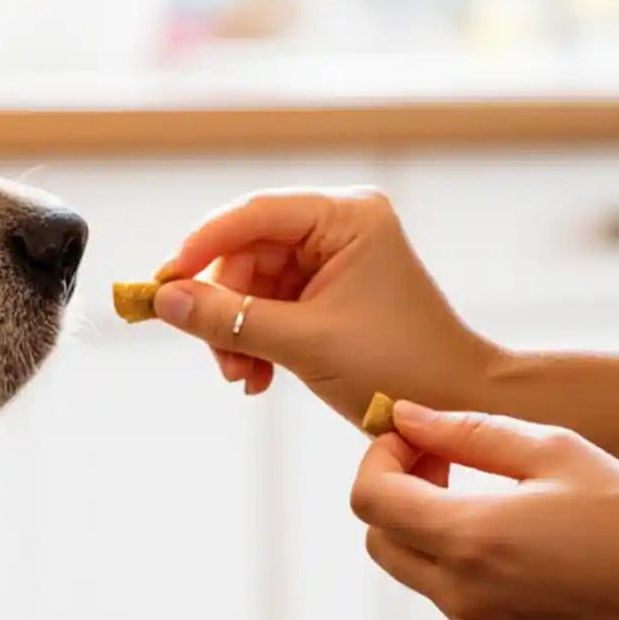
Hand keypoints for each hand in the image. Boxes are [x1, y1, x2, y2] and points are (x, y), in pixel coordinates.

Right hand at [153, 187, 498, 424]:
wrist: (455, 404)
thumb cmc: (398, 367)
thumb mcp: (302, 343)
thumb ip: (228, 318)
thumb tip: (163, 301)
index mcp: (347, 216)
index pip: (253, 214)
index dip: (201, 248)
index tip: (164, 284)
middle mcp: (340, 225)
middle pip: (247, 253)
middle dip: (225, 308)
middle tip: (220, 357)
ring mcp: (334, 257)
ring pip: (252, 284)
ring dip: (238, 332)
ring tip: (243, 377)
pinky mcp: (329, 289)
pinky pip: (270, 304)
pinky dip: (256, 339)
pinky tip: (259, 377)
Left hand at [353, 401, 618, 619]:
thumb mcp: (561, 455)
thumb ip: (469, 432)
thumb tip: (405, 415)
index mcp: (471, 541)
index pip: (369, 498)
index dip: (380, 459)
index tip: (413, 440)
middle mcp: (466, 600)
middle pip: (382, 542)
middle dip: (400, 498)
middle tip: (446, 468)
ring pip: (427, 580)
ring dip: (444, 541)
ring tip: (510, 515)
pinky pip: (468, 617)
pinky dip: (479, 584)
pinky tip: (536, 564)